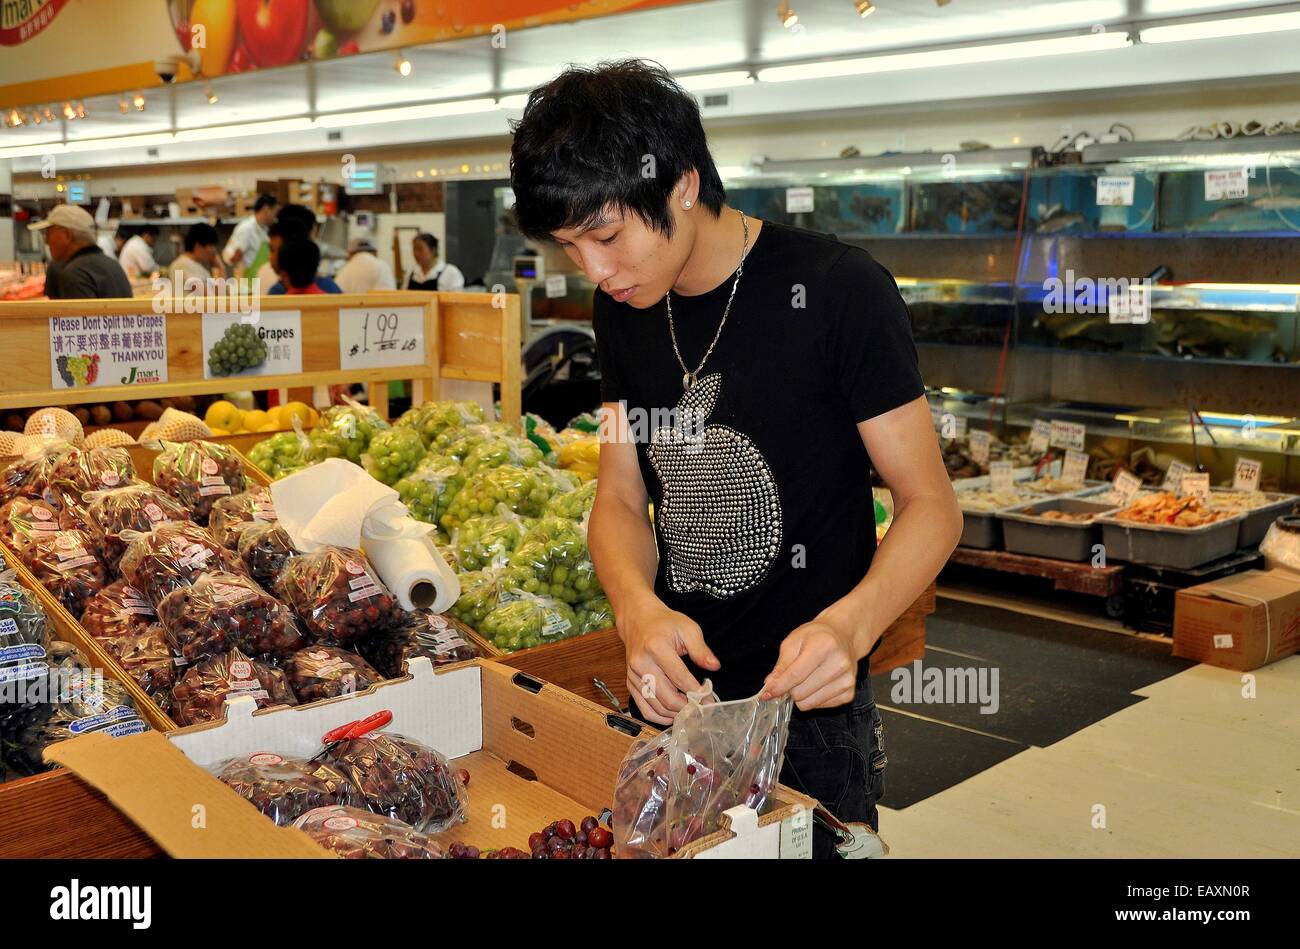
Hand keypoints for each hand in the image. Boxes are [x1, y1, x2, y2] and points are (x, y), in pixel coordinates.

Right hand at [621, 600, 719, 725]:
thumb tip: (714, 667)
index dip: (697, 692)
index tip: (709, 699)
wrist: (638, 620)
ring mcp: (633, 675)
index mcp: (656, 647)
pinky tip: (673, 714)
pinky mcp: (630, 683)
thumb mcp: (688, 628)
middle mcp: (641, 663)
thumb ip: (701, 649)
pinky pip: (644, 709)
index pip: (680, 678)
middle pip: (667, 697)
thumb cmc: (665, 624)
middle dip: (687, 707)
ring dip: (675, 714)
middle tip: (701, 707)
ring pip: (656, 707)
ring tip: (689, 710)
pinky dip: (660, 717)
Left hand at [761, 614, 864, 710]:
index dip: (779, 686)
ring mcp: (847, 680)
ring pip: (809, 703)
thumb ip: (782, 665)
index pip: (796, 675)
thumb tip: (770, 686)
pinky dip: (814, 699)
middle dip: (790, 689)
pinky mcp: (850, 693)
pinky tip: (819, 684)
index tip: (767, 694)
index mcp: (824, 646)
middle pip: (801, 692)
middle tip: (792, 679)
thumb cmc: (816, 637)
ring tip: (807, 679)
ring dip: (801, 696)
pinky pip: (821, 707)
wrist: (842, 636)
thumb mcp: (793, 642)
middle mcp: (840, 664)